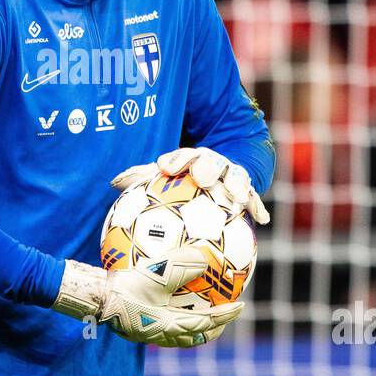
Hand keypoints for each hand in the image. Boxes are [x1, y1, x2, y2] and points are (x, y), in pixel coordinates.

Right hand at [51, 246, 240, 347]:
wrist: (95, 298)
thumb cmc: (125, 287)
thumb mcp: (156, 274)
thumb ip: (182, 266)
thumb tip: (205, 259)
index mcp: (170, 326)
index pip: (206, 323)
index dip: (226, 315)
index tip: (241, 306)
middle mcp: (161, 335)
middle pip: (195, 337)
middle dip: (212, 328)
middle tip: (225, 317)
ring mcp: (148, 334)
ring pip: (179, 336)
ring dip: (195, 327)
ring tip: (202, 315)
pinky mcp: (136, 328)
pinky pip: (164, 328)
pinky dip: (175, 320)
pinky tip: (167, 305)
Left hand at [111, 147, 269, 223]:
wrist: (220, 169)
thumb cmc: (184, 175)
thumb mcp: (166, 174)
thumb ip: (143, 178)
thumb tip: (113, 183)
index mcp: (191, 158)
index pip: (183, 156)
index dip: (176, 160)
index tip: (166, 167)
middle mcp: (213, 163)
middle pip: (211, 162)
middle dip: (207, 167)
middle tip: (203, 178)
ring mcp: (231, 174)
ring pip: (235, 177)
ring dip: (237, 186)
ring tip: (237, 198)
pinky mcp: (247, 188)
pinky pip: (254, 197)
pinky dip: (257, 206)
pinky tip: (261, 219)